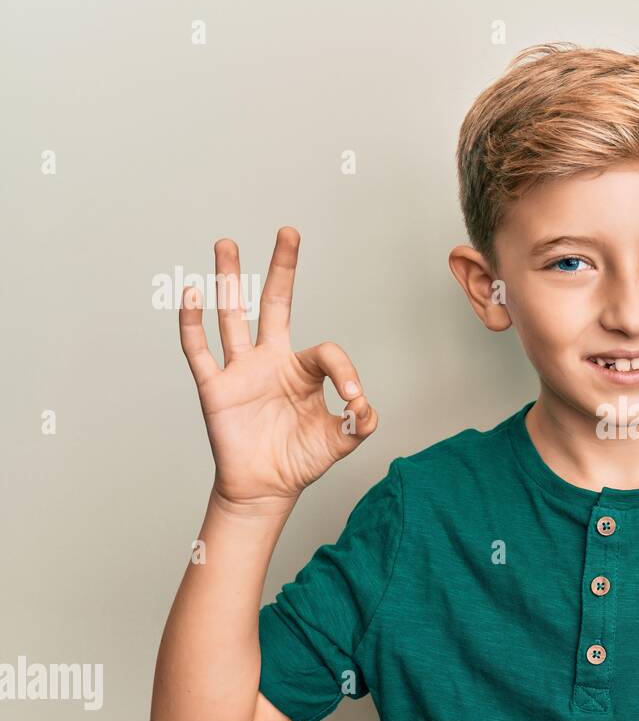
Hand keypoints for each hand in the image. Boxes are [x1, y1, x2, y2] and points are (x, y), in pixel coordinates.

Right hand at [179, 227, 378, 513]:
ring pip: (233, 316)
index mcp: (304, 371)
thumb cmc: (301, 460)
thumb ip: (360, 423)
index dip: (346, 373)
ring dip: (228, 280)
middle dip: (282, 268)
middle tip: (288, 232)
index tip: (354, 402)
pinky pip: (199, 350)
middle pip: (275, 304)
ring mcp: (241, 370)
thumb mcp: (340, 441)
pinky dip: (192, 323)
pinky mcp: (215, 387)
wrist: (266, 489)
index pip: (327, 352)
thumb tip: (365, 407)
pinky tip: (191, 293)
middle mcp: (271, 361)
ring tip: (226, 243)